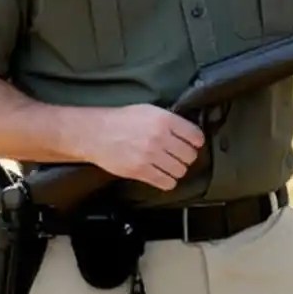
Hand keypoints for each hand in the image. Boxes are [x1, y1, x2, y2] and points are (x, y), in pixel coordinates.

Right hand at [83, 104, 204, 190]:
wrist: (96, 133)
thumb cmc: (121, 120)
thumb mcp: (149, 110)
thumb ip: (170, 120)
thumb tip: (187, 132)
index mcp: (164, 120)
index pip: (195, 136)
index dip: (196, 141)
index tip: (193, 143)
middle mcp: (160, 138)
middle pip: (190, 155)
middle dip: (186, 156)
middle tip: (179, 155)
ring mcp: (150, 156)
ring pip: (180, 171)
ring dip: (177, 170)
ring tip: (169, 165)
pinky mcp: (141, 171)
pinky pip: (166, 183)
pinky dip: (167, 181)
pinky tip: (162, 174)